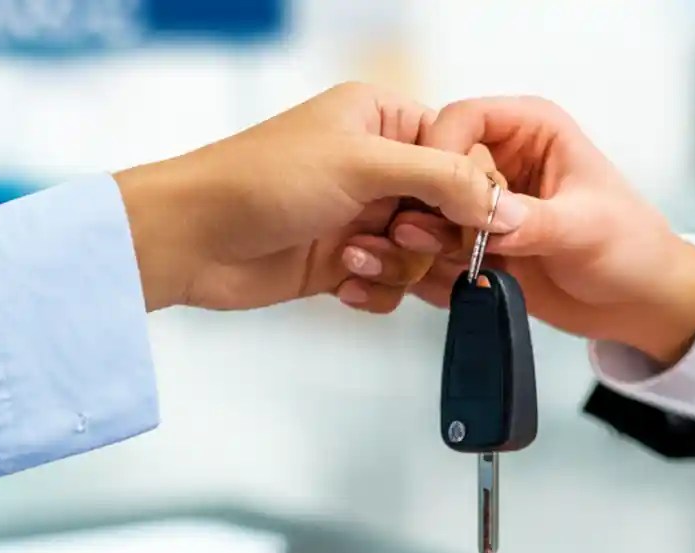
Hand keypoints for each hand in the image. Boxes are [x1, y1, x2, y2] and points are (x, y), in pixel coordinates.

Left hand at [112, 83, 527, 312]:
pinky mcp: (346, 260)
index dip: (468, 192)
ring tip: (349, 257)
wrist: (193, 239)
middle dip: (425, 235)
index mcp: (384, 120)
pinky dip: (374, 289)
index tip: (458, 217)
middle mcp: (378, 166)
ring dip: (393, 266)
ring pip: (424, 255)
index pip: (464, 154)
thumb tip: (500, 202)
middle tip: (394, 235)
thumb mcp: (362, 166)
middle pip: (450, 212)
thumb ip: (442, 178)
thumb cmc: (258, 181)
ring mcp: (363, 216)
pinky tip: (340, 282)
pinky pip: (394, 286)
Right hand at [392, 97, 694, 364]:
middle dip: (427, 207)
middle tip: (430, 245)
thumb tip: (470, 218)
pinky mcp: (475, 246)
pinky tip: (459, 290)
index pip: (461, 118)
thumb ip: (527, 222)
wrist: (639, 303)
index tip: (440, 198)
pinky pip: (434, 253)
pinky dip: (434, 272)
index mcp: (530, 129)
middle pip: (433, 167)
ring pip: (426, 214)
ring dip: (425, 245)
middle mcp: (499, 160)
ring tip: (450, 272)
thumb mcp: (584, 229)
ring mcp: (483, 206)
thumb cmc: (632, 248)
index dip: (441, 151)